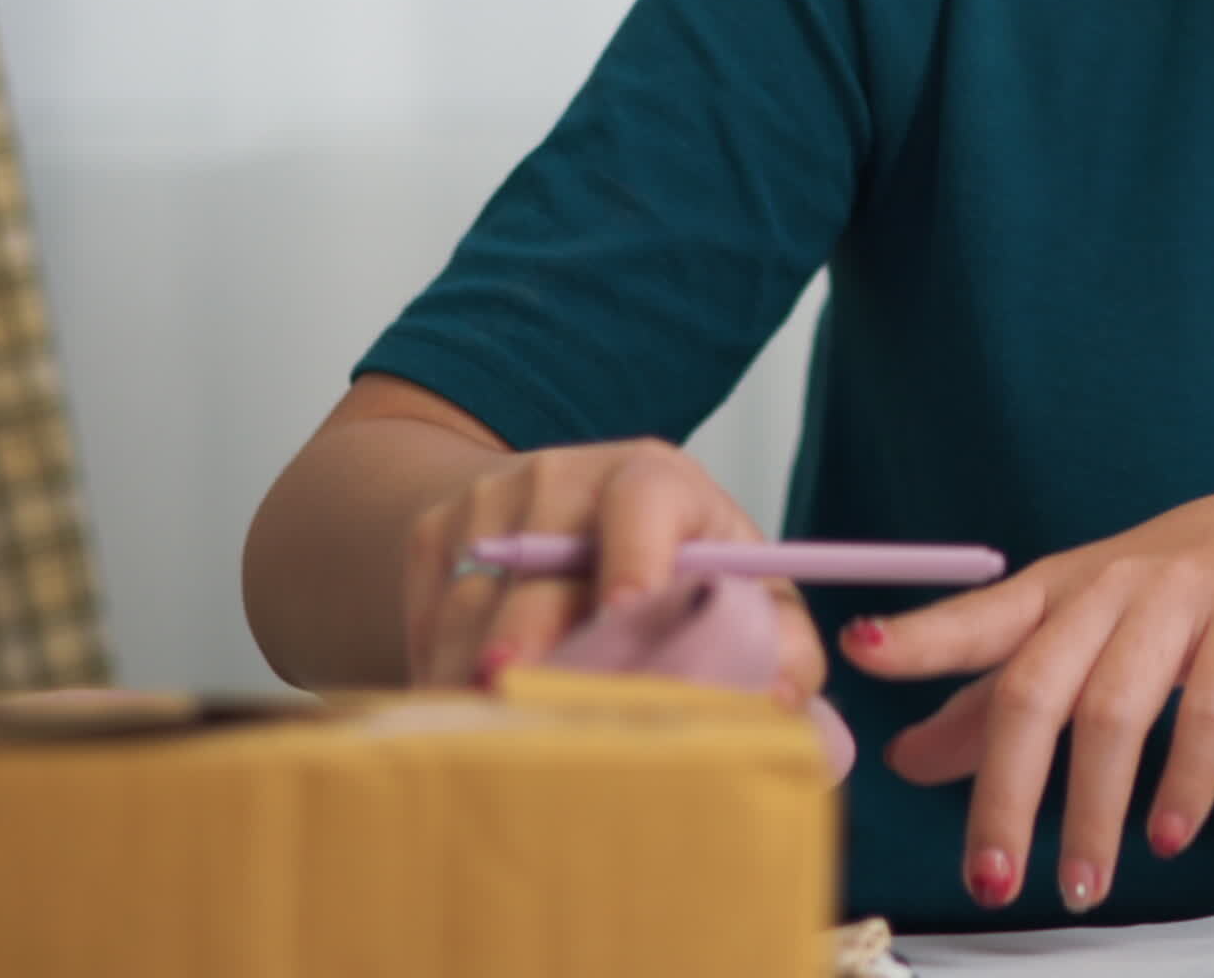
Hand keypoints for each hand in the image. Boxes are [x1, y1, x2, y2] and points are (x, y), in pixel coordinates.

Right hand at [396, 437, 823, 704]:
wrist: (561, 517)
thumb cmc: (673, 566)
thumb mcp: (740, 587)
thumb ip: (779, 642)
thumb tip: (783, 702)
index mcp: (656, 479)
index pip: (644, 501)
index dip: (637, 556)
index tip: (625, 616)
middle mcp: (566, 477)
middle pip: (542, 561)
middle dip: (533, 636)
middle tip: (525, 699)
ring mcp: (491, 502)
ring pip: (474, 598)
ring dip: (476, 675)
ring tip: (488, 736)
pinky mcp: (436, 537)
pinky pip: (429, 619)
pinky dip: (441, 677)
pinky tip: (460, 724)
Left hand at [836, 481, 1213, 914]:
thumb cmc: (1178, 592)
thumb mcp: (1082, 632)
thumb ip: (994, 695)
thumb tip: (906, 758)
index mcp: (1058, 590)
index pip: (978, 615)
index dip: (921, 634)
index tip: (860, 651)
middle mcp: (1110, 585)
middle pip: (1036, 688)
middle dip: (1007, 793)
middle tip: (992, 879)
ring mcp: (1181, 594)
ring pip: (1116, 709)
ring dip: (1095, 810)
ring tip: (1083, 884)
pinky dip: (1188, 780)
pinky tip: (1169, 835)